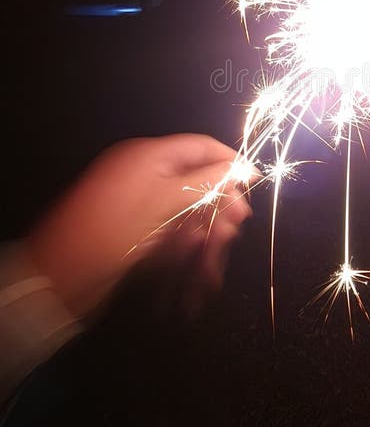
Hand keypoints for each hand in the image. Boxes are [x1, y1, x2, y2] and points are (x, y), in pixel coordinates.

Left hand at [27, 135, 251, 316]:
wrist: (60, 278)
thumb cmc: (109, 231)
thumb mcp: (164, 199)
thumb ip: (205, 180)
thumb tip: (240, 167)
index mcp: (149, 157)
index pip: (201, 148)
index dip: (230, 164)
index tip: (253, 183)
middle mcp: (146, 176)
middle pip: (197, 185)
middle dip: (218, 210)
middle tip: (232, 232)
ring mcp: (140, 206)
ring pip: (187, 216)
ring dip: (204, 238)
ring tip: (212, 266)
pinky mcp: (136, 234)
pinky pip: (171, 237)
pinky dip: (184, 252)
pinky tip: (194, 274)